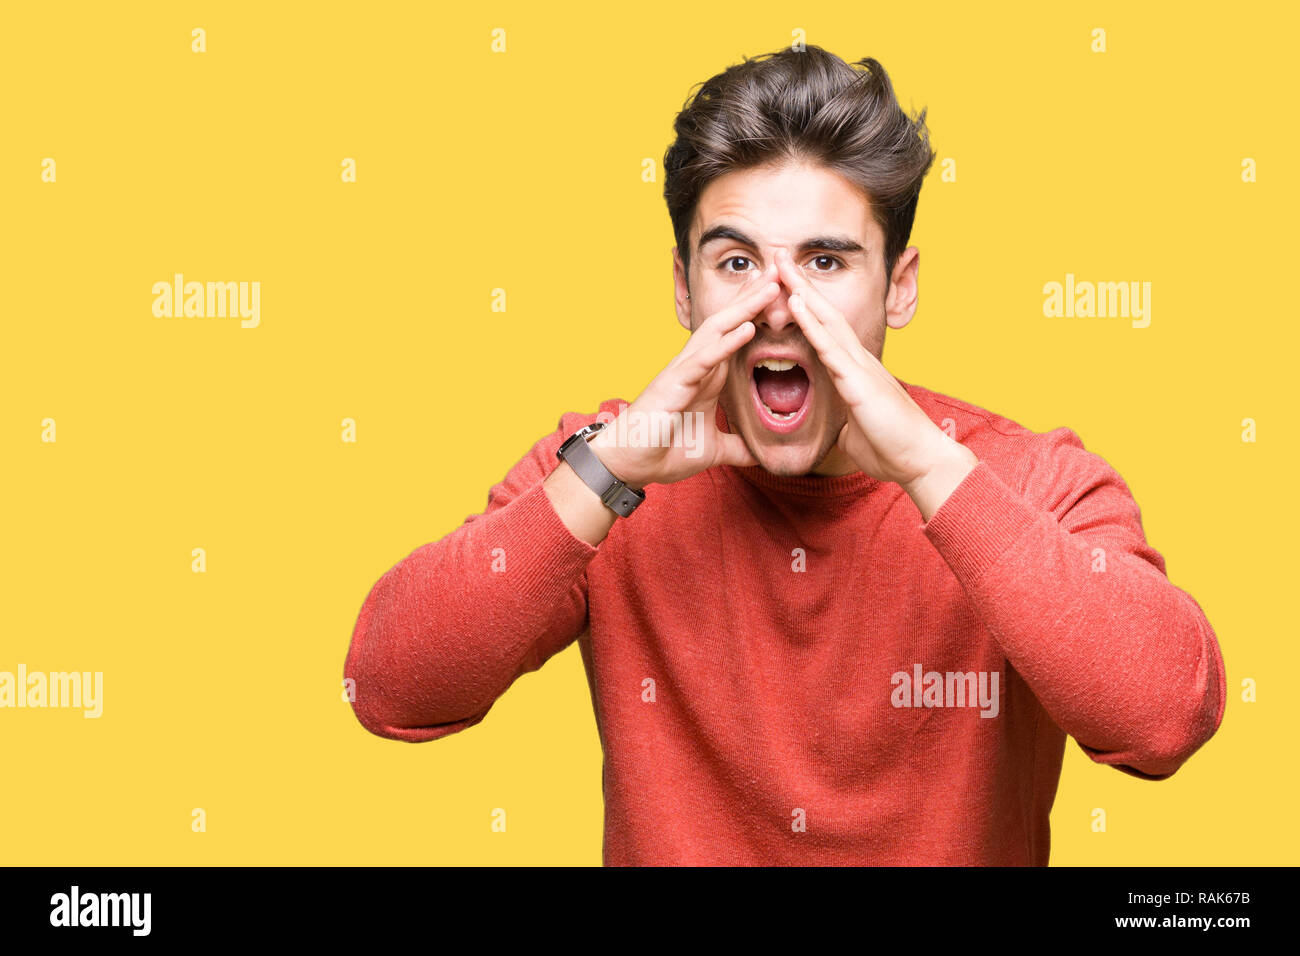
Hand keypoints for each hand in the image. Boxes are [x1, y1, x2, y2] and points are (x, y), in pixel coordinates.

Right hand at [588, 264, 781, 487]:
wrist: (631, 465)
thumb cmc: (664, 450)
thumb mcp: (714, 450)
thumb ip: (737, 448)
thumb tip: (761, 454)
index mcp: (708, 377)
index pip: (737, 337)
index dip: (759, 315)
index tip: (786, 296)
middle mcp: (697, 367)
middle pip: (729, 323)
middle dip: (755, 298)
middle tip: (782, 272)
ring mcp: (684, 372)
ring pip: (717, 331)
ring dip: (745, 308)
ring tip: (770, 287)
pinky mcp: (674, 385)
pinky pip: (704, 360)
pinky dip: (726, 343)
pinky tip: (747, 328)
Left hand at [772, 248, 976, 513]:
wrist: (920, 461)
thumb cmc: (891, 448)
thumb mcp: (857, 431)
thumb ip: (847, 421)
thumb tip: (841, 427)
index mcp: (856, 372)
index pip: (826, 331)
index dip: (807, 307)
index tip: (786, 286)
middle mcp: (858, 361)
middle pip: (825, 314)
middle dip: (801, 285)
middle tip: (779, 256)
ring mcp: (859, 368)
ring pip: (826, 320)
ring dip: (802, 292)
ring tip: (781, 265)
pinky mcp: (859, 383)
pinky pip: (830, 347)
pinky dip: (812, 324)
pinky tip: (797, 303)